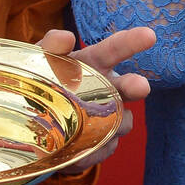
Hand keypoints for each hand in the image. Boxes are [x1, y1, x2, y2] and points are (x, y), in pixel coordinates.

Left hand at [37, 27, 153, 173]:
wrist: (35, 120)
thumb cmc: (43, 79)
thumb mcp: (41, 59)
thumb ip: (51, 45)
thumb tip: (66, 37)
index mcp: (94, 63)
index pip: (115, 49)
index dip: (132, 41)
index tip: (149, 35)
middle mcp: (108, 87)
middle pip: (129, 86)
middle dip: (135, 86)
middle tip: (141, 86)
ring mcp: (110, 116)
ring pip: (122, 121)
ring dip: (111, 124)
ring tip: (84, 127)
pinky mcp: (104, 143)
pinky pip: (107, 148)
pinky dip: (94, 150)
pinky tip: (77, 149)